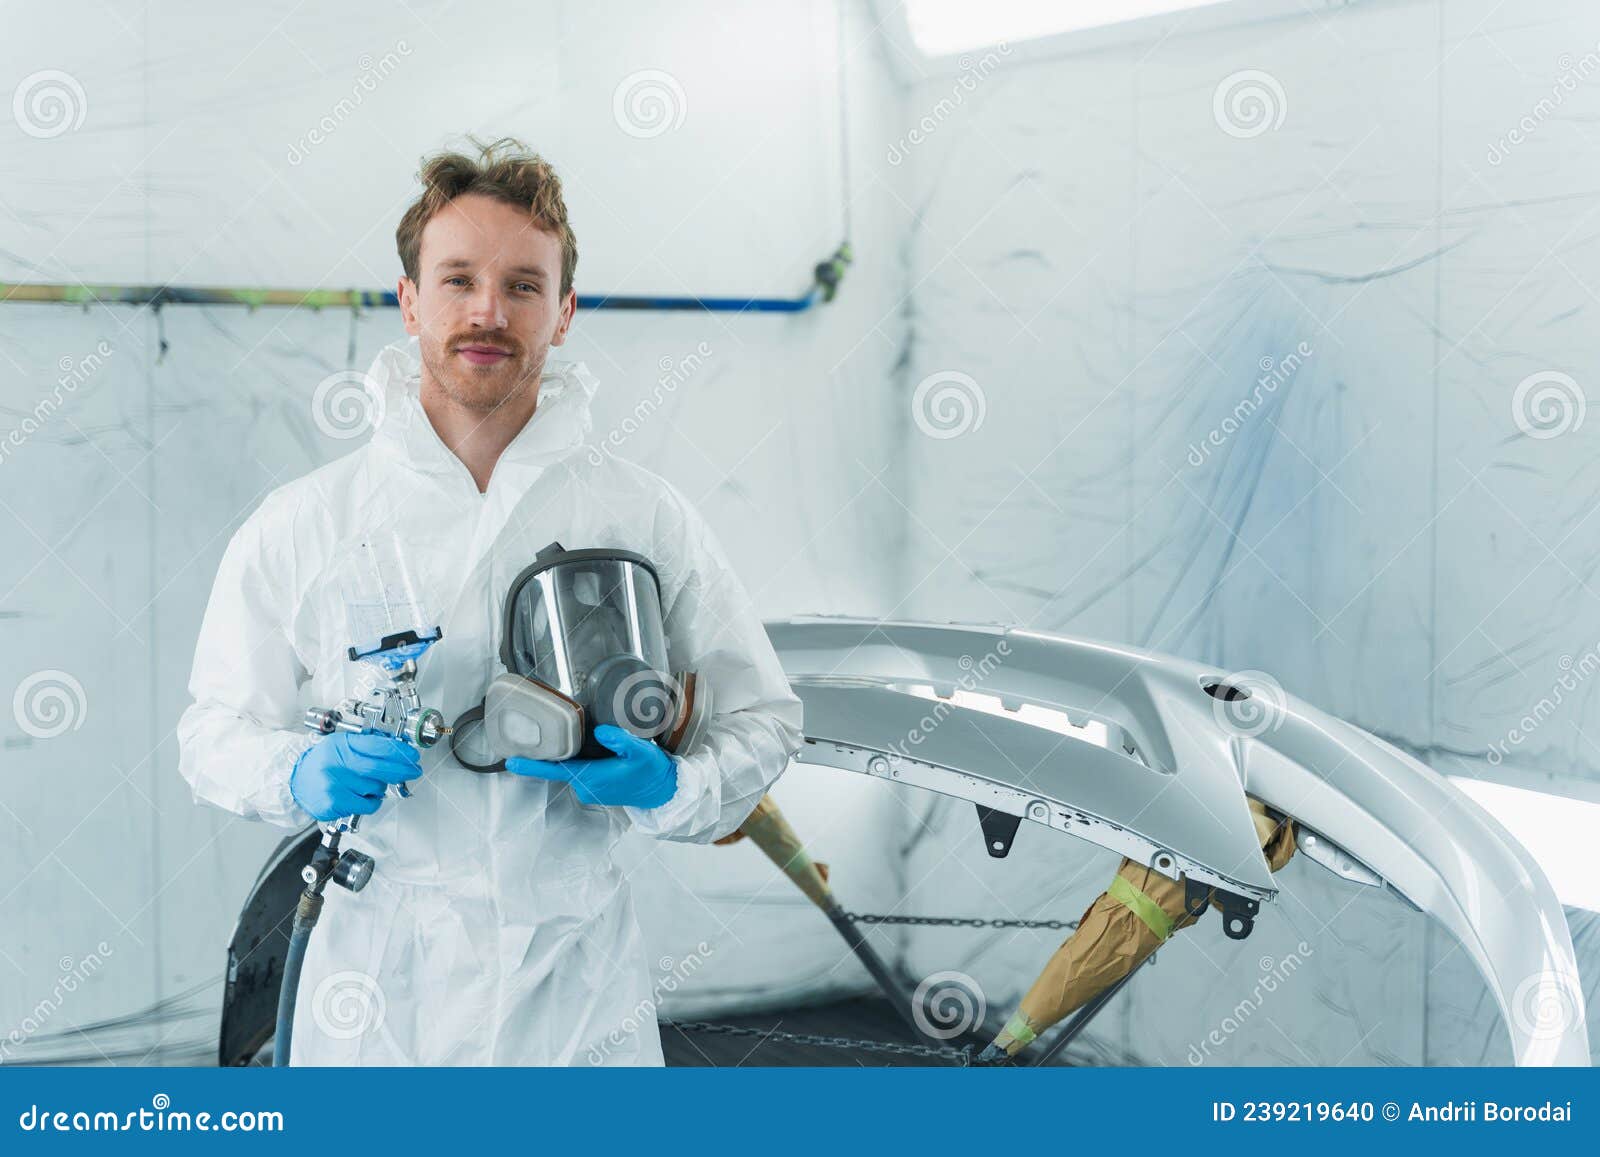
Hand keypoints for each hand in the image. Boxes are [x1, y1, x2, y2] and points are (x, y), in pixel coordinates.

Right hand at [290, 731, 421, 821]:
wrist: (295, 781)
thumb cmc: (323, 763)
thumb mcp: (341, 745)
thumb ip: (367, 746)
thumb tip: (399, 751)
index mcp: (342, 744)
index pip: (378, 746)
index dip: (400, 751)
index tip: (412, 755)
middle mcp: (338, 763)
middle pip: (380, 768)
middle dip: (402, 770)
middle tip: (413, 770)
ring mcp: (335, 783)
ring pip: (376, 787)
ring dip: (379, 788)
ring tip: (366, 784)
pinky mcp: (334, 802)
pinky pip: (367, 804)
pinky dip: (371, 802)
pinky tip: (362, 796)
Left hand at [505, 724, 677, 807]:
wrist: (663, 791)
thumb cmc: (651, 770)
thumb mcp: (640, 750)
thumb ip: (619, 739)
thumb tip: (599, 730)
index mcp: (591, 776)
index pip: (555, 770)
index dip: (532, 766)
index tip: (511, 762)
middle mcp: (585, 786)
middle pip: (560, 766)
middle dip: (551, 752)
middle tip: (540, 733)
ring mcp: (589, 790)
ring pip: (571, 768)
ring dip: (569, 754)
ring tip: (573, 737)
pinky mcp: (595, 789)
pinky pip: (579, 772)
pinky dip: (579, 760)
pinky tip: (588, 749)